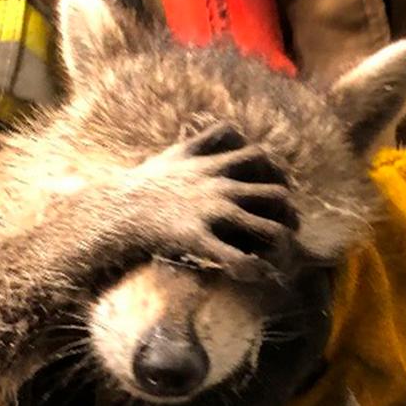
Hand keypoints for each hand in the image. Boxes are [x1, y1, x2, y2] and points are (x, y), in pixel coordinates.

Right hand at [80, 121, 301, 282]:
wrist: (117, 207)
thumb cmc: (146, 183)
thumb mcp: (177, 153)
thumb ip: (203, 142)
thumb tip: (223, 130)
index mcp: (214, 166)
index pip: (260, 157)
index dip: (276, 172)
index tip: (278, 188)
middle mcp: (219, 187)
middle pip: (275, 194)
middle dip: (287, 211)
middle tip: (288, 225)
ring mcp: (211, 214)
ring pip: (267, 228)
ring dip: (279, 242)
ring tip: (279, 254)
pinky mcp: (198, 239)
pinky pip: (237, 260)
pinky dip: (254, 270)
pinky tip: (256, 275)